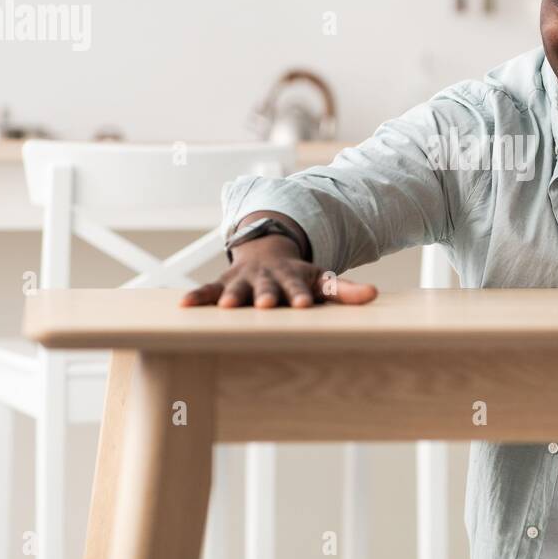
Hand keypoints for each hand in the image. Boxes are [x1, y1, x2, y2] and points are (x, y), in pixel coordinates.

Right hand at [180, 234, 377, 308]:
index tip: (304, 305)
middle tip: (266, 304)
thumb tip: (374, 294)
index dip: (302, 295)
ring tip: (228, 307)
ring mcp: (244, 280)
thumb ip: (344, 290)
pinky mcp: (224, 285)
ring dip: (233, 297)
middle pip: (268, 288)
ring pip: (238, 289)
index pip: (300, 288)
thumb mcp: (321, 279)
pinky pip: (208, 291)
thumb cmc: (297, 275)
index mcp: (292, 278)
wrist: (267, 252)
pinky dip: (197, 297)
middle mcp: (267, 278)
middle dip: (267, 295)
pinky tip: (183, 305)